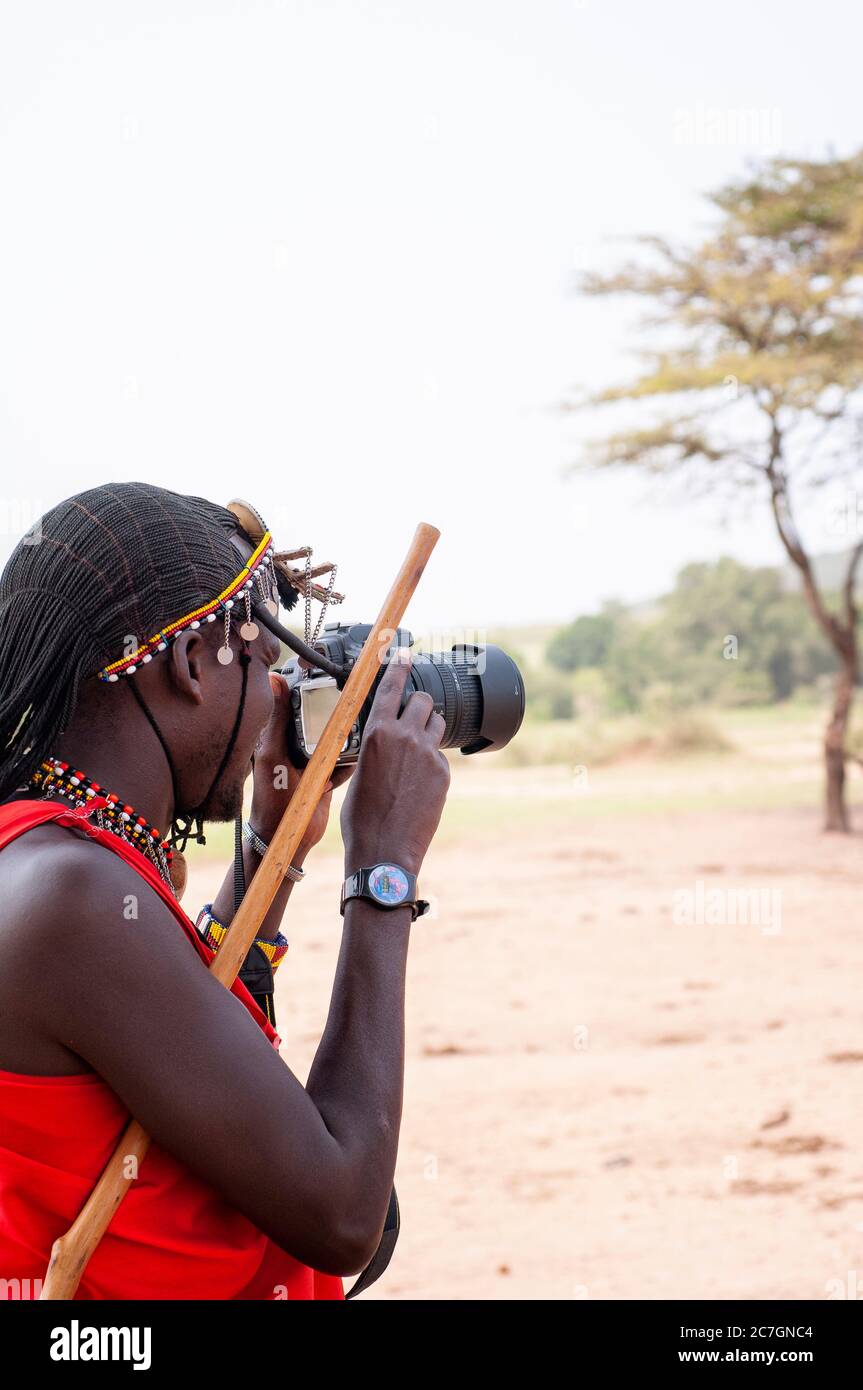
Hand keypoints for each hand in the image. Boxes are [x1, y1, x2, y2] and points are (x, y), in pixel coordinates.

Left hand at [250, 672, 350, 861]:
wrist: (287, 836)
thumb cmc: (273, 797)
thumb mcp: (274, 753)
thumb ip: (278, 718)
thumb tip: (274, 678)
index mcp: (283, 732)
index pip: (303, 701)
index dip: (317, 690)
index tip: (336, 677)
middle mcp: (300, 741)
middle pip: (327, 717)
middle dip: (340, 715)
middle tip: (353, 708)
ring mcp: (316, 757)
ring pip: (340, 737)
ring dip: (348, 740)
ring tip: (353, 739)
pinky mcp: (329, 773)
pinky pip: (347, 759)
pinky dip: (351, 763)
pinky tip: (348, 766)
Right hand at [340, 653, 449, 875]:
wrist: (385, 852)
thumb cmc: (362, 818)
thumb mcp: (358, 774)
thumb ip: (374, 750)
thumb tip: (383, 743)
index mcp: (376, 734)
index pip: (392, 688)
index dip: (399, 666)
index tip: (405, 654)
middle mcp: (405, 737)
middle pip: (422, 700)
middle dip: (418, 705)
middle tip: (412, 718)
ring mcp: (428, 755)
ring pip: (437, 724)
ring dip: (428, 729)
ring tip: (414, 754)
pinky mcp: (444, 773)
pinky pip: (440, 756)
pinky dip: (432, 763)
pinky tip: (418, 786)